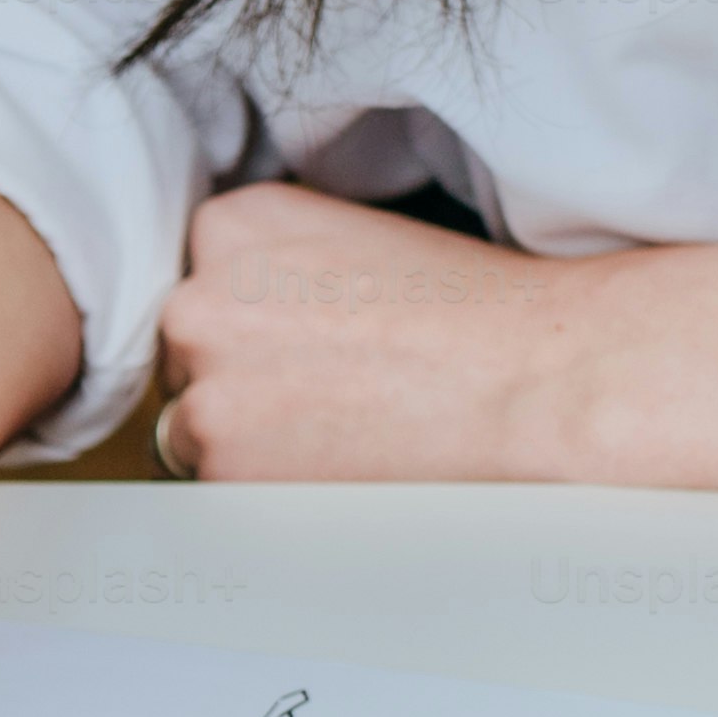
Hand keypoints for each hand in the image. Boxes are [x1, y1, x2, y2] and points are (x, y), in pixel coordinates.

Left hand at [151, 182, 620, 482]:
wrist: (532, 380)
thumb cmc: (466, 313)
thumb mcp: (351, 240)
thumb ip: (272, 268)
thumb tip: (236, 321)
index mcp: (231, 226)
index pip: (198, 287)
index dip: (252, 327)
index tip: (305, 344)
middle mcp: (198, 299)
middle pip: (184, 360)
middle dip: (240, 382)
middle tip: (330, 394)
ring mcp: (204, 387)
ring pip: (191, 430)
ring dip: (245, 441)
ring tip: (339, 432)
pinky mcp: (224, 466)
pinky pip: (217, 489)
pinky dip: (265, 490)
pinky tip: (335, 467)